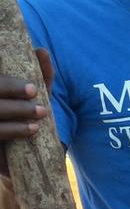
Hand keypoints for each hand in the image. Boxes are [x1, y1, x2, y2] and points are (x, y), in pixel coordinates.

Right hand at [0, 49, 53, 177]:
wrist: (19, 157)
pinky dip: (15, 129)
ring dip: (17, 109)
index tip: (31, 83)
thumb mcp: (33, 96)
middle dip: (10, 88)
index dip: (9, 82)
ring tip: (40, 112)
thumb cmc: (24, 117)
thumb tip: (41, 51)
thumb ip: (39, 76)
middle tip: (33, 91)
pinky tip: (32, 129)